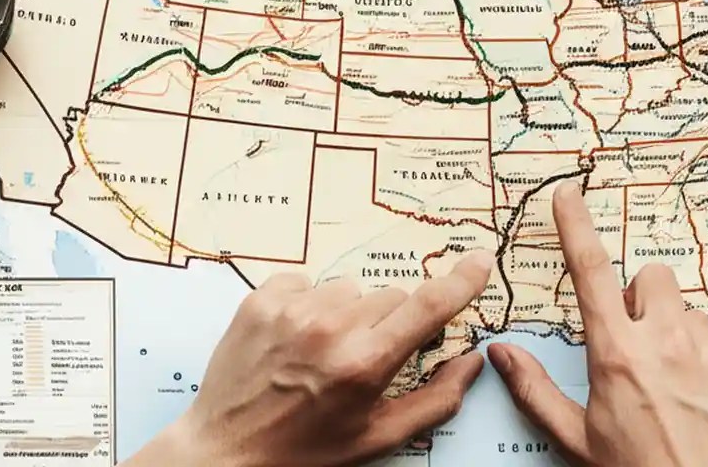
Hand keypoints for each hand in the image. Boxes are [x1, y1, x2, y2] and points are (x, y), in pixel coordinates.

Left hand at [123, 249, 495, 466]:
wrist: (226, 452)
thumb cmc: (306, 451)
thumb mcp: (378, 438)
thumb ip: (436, 400)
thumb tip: (472, 363)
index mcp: (366, 364)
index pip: (429, 306)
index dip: (461, 281)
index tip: (480, 260)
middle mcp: (332, 329)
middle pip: (391, 297)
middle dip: (389, 322)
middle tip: (364, 358)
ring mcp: (293, 310)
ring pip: (350, 288)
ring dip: (347, 313)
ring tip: (321, 352)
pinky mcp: (262, 300)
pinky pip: (306, 281)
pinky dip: (308, 303)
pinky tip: (295, 338)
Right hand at [488, 181, 707, 466]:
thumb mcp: (577, 440)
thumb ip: (535, 390)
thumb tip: (499, 352)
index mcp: (617, 355)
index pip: (591, 272)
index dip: (575, 227)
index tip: (567, 194)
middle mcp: (666, 341)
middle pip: (652, 279)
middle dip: (643, 301)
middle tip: (640, 345)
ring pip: (689, 312)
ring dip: (679, 335)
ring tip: (678, 386)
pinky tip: (707, 398)